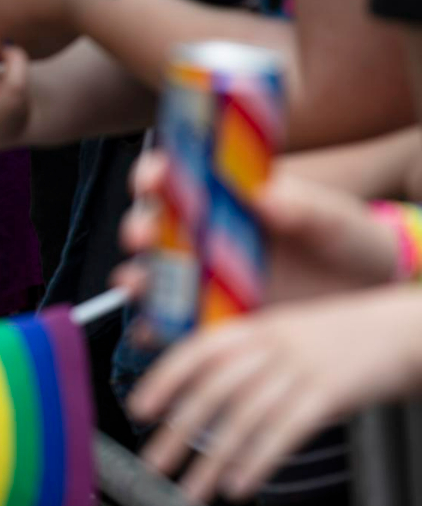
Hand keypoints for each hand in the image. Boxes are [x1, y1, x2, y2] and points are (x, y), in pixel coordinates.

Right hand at [114, 153, 399, 305]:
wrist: (367, 290)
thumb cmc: (346, 240)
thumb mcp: (333, 217)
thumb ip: (303, 205)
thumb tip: (264, 194)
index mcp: (225, 198)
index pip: (175, 178)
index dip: (154, 175)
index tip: (152, 179)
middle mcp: (203, 236)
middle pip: (151, 227)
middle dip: (138, 229)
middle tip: (143, 236)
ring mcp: (202, 279)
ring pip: (153, 277)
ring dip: (138, 280)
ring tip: (141, 285)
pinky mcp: (209, 319)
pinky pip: (171, 325)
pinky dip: (154, 329)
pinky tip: (154, 329)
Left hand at [128, 286, 421, 501]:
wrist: (405, 330)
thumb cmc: (340, 341)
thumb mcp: (284, 336)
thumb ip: (243, 360)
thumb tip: (195, 399)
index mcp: (255, 328)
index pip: (197, 350)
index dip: (164, 378)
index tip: (139, 409)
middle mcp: (272, 344)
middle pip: (213, 390)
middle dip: (177, 432)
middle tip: (153, 466)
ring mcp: (300, 368)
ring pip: (244, 417)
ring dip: (211, 461)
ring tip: (190, 492)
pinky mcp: (328, 394)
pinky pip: (284, 431)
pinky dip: (256, 461)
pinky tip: (238, 486)